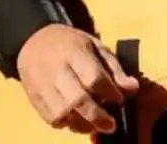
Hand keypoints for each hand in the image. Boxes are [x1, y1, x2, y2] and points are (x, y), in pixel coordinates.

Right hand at [15, 23, 140, 133]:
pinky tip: (77, 121)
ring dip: (82, 124)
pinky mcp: (34, 98)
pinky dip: (66, 125)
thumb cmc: (70, 43)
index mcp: (75, 52)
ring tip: (95, 125)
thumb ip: (114, 68)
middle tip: (111, 124)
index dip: (110, 92)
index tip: (120, 99)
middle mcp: (57, 71)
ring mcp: (42, 86)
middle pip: (77, 99)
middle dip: (97, 116)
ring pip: (62, 114)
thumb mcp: (95, 46)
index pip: (94, 78)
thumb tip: (132, 88)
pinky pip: (50, 119)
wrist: (34, 40)